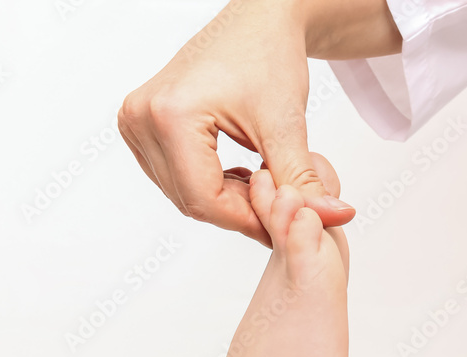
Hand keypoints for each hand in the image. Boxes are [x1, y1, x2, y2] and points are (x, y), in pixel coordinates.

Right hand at [118, 0, 379, 244]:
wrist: (257, 19)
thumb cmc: (269, 55)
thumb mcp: (286, 125)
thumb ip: (302, 182)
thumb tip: (331, 220)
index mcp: (170, 115)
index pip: (204, 199)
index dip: (246, 220)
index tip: (281, 225)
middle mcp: (141, 118)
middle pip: (190, 199)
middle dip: (238, 211)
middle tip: (277, 207)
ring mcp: (135, 121)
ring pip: (182, 193)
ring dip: (224, 199)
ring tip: (263, 184)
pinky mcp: (140, 123)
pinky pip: (174, 176)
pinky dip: (209, 184)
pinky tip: (240, 174)